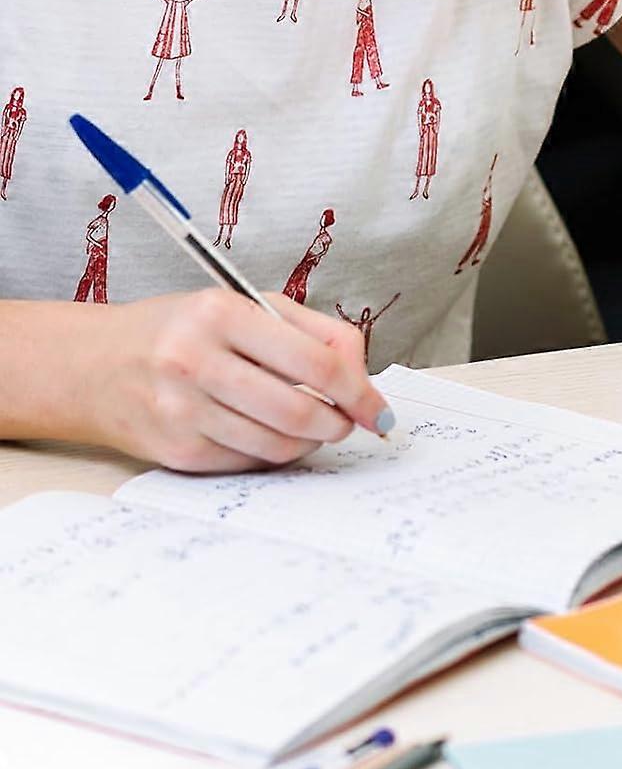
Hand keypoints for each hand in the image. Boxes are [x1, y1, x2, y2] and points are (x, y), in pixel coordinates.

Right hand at [68, 290, 391, 471]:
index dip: (359, 392)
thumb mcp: (247, 306)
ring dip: (311, 442)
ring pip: (278, 445)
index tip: (378, 408)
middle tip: (349, 421)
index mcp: (222, 314)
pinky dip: (273, 453)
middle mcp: (196, 361)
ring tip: (312, 425)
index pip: (317, 363)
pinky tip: (268, 433)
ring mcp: (181, 411)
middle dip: (340, 424)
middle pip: (300, 412)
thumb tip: (363, 378)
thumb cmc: (185, 330)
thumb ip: (315, 332)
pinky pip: (248, 462)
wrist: (96, 365)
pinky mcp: (175, 451)